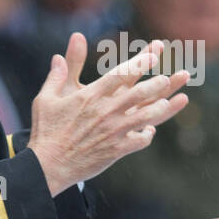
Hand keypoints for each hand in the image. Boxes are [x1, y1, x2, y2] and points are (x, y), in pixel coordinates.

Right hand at [28, 33, 189, 195]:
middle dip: (158, 84)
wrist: (47, 166)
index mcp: (91, 96)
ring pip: (145, 117)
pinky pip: (139, 141)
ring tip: (172, 101)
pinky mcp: (116, 150)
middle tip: (168, 78)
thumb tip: (60, 52)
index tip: (154, 55)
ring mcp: (113, 131)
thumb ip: (59, 73)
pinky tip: (149, 130)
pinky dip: (146, 135)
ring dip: (161, 108)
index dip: (139, 63)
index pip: (120, 75)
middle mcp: (105, 112)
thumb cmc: (46, 130)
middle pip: (139, 94)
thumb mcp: (47, 97)